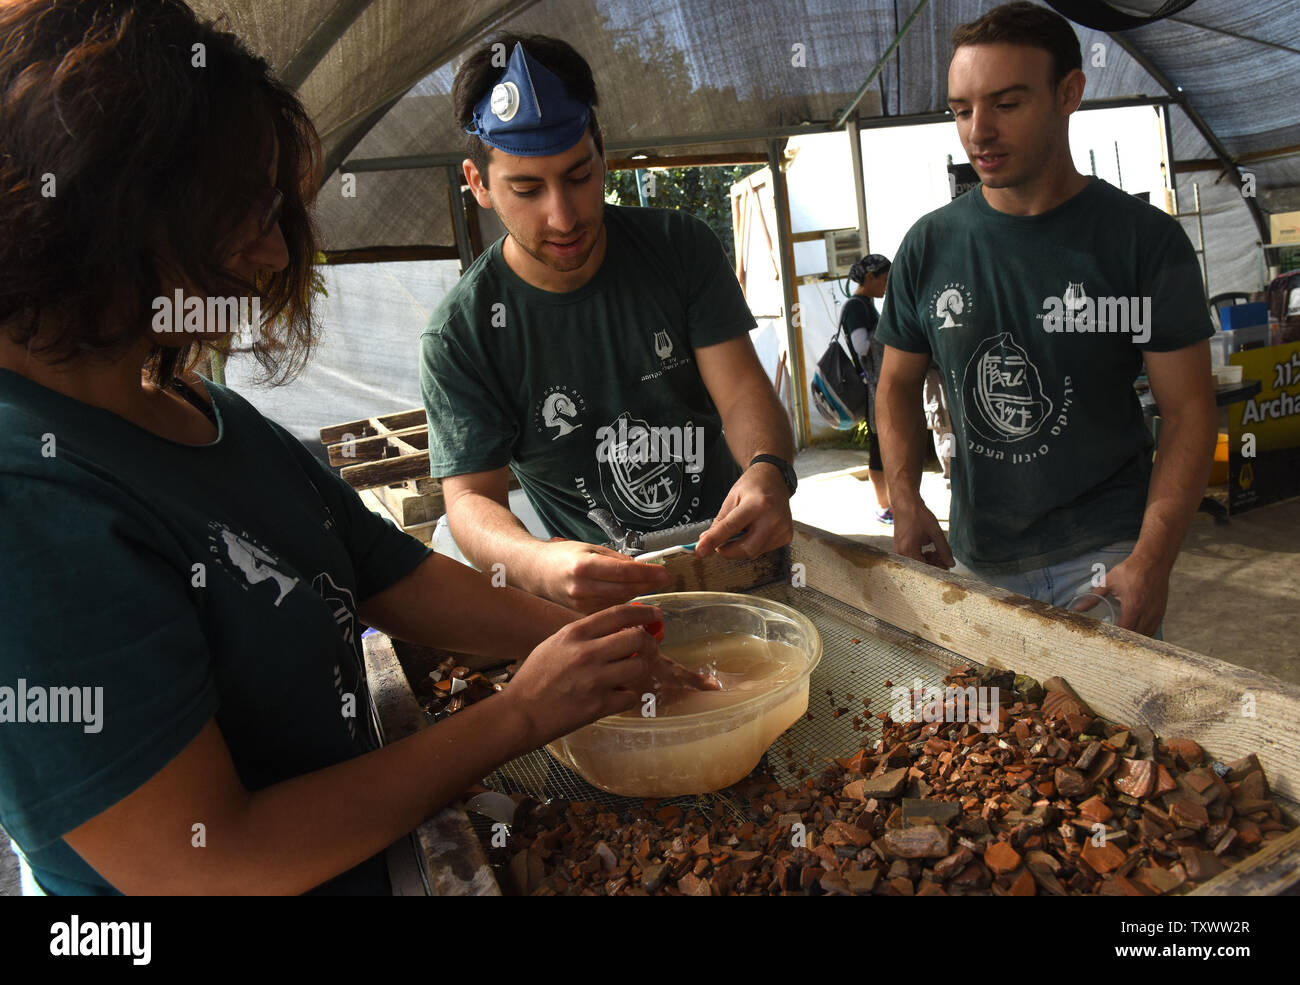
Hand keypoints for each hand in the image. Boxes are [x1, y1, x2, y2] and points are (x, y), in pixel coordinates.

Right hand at [504, 603, 665, 744]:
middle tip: (651, 649)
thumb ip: (584, 635)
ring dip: (640, 671)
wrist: (520, 713)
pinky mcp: (598, 706)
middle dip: (650, 644)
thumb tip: (618, 630)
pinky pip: (630, 696)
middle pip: (637, 639)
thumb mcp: (555, 644)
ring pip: (639, 668)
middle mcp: (586, 653)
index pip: (619, 614)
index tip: (655, 615)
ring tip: (630, 674)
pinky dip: (627, 697)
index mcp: (575, 634)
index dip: (643, 613)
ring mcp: (594, 680)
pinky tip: (616, 696)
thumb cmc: (535, 678)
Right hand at [534, 540, 669, 613]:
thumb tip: (641, 567)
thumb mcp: (589, 548)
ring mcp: (581, 604)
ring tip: (653, 585)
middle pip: (625, 590)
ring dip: (639, 594)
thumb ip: (615, 559)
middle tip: (665, 579)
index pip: (623, 572)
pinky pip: (609, 609)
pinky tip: (633, 596)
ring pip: (620, 602)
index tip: (664, 572)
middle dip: (648, 584)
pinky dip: (624, 603)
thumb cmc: (563, 556)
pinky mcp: (581, 615)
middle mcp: (582, 588)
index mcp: (584, 567)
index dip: (647, 573)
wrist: (536, 573)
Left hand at [694, 463, 792, 558]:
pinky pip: (763, 550)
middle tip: (719, 545)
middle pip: (746, 548)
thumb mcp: (731, 498)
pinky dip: (753, 545)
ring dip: (740, 547)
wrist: (775, 479)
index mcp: (757, 504)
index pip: (730, 527)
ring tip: (741, 530)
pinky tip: (754, 531)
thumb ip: (719, 522)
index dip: (713, 541)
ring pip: (754, 552)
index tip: (700, 551)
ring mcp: (782, 528)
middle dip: (728, 551)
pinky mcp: (786, 536)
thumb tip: (705, 541)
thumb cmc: (753, 486)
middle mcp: (773, 517)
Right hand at [892, 499, 953, 567]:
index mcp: (908, 551)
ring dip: (928, 560)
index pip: (925, 569)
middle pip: (920, 568)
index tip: (947, 564)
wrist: (905, 504)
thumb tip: (951, 564)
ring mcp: (899, 552)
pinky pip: (912, 558)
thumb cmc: (918, 516)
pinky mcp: (899, 548)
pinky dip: (922, 556)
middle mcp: (901, 554)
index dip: (938, 568)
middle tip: (943, 556)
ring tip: (936, 551)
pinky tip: (928, 549)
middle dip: (934, 564)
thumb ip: (944, 550)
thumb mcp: (935, 533)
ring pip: (917, 563)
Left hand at [1073, 555, 1167, 635]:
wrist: (1153, 561)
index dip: (1116, 637)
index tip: (1106, 639)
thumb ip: (1093, 597)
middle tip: (1113, 642)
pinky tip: (1135, 632)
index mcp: (1133, 606)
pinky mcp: (1162, 611)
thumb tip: (1079, 608)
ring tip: (1123, 639)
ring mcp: (1156, 613)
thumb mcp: (1108, 582)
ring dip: (1135, 638)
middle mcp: (1147, 612)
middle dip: (1124, 640)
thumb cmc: (1131, 571)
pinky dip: (1145, 633)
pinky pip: (1153, 628)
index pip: (1125, 630)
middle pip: (1136, 636)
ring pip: (1147, 635)